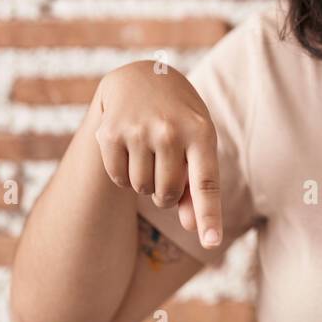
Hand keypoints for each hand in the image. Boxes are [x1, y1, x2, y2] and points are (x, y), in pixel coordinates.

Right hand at [92, 60, 223, 248]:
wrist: (141, 77)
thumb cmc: (179, 120)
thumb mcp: (198, 144)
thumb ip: (198, 186)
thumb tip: (193, 228)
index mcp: (201, 132)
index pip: (206, 183)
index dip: (209, 216)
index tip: (211, 243)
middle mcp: (170, 131)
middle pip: (167, 195)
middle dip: (166, 193)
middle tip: (166, 166)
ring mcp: (138, 131)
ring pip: (141, 189)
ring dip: (144, 182)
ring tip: (149, 152)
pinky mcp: (110, 133)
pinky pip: (118, 179)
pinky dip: (124, 174)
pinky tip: (130, 150)